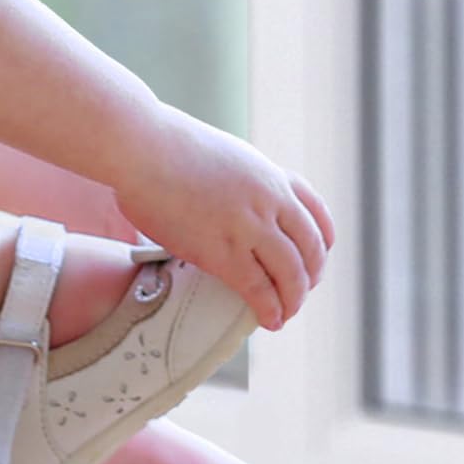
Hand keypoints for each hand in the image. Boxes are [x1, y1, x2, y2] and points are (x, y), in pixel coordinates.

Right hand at [111, 103, 334, 331]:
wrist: (140, 145)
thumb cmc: (162, 145)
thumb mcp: (220, 155)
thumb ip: (236, 179)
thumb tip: (222, 197)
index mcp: (268, 174)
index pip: (316, 211)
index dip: (323, 240)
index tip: (319, 255)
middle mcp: (269, 200)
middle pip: (310, 247)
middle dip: (311, 275)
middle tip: (299, 291)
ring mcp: (248, 226)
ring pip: (291, 273)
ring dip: (293, 298)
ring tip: (286, 313)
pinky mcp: (222, 251)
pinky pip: (258, 288)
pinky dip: (269, 307)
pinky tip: (269, 319)